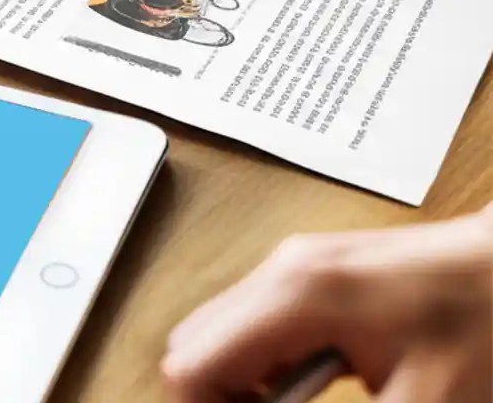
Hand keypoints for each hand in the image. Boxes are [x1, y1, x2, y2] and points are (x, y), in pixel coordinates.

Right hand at [162, 206, 492, 402]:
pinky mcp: (308, 273)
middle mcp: (281, 271)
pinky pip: (252, 326)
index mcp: (296, 295)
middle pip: (193, 348)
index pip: (191, 363)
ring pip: (219, 336)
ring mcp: (291, 266)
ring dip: (243, 385)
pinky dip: (264, 366)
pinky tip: (316, 383)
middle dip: (220, 399)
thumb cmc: (486, 322)